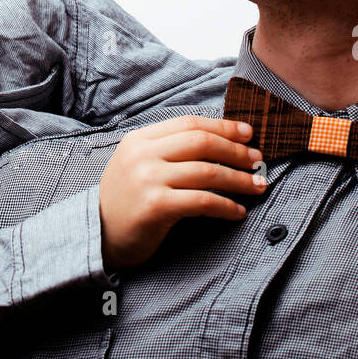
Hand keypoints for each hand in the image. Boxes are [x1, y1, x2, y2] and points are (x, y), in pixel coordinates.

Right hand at [99, 115, 265, 270]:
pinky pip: (202, 201)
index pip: (190, 123)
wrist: (98, 235)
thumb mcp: (139, 164)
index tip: (248, 133)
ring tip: (258, 186)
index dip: (223, 126)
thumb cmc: (126, 201)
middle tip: (258, 160)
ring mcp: (148, 179)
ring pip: (207, 171)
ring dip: (239, 179)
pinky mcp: (156, 206)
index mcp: (140, 139)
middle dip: (236, 150)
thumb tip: (218, 142)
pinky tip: (238, 212)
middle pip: (201, 142)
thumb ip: (168, 150)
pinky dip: (226, 206)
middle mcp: (143, 154)